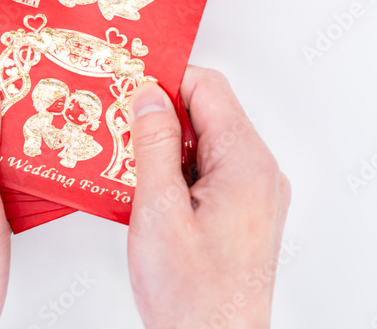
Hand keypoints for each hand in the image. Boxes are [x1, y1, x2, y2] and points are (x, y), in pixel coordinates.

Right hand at [127, 67, 290, 328]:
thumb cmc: (195, 297)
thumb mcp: (158, 211)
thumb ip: (153, 145)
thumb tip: (148, 96)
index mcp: (246, 163)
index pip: (208, 89)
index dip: (165, 79)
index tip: (129, 81)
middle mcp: (259, 173)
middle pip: (207, 115)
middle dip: (159, 115)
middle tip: (117, 122)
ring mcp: (254, 195)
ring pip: (205, 145)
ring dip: (164, 148)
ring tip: (125, 163)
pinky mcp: (242, 214)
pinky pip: (209, 173)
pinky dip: (176, 173)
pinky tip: (144, 190)